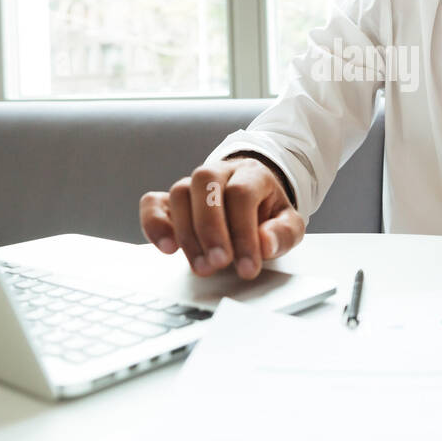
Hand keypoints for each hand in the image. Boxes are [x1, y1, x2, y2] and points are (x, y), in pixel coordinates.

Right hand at [139, 156, 305, 279]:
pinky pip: (153, 202)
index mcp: (251, 173)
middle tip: (218, 264)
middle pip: (205, 184)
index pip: (242, 194)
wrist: (253, 200)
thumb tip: (266, 244)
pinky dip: (154, 223)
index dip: (243, 232)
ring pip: (180, 193)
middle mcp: (219, 172)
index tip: (248, 267)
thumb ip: (283, 233)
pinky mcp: (171, 200)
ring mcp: (193, 184)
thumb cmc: (268, 213)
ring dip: (187, 233)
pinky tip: (167, 247)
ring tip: (201, 265)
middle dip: (210, 228)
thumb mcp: (288, 223)